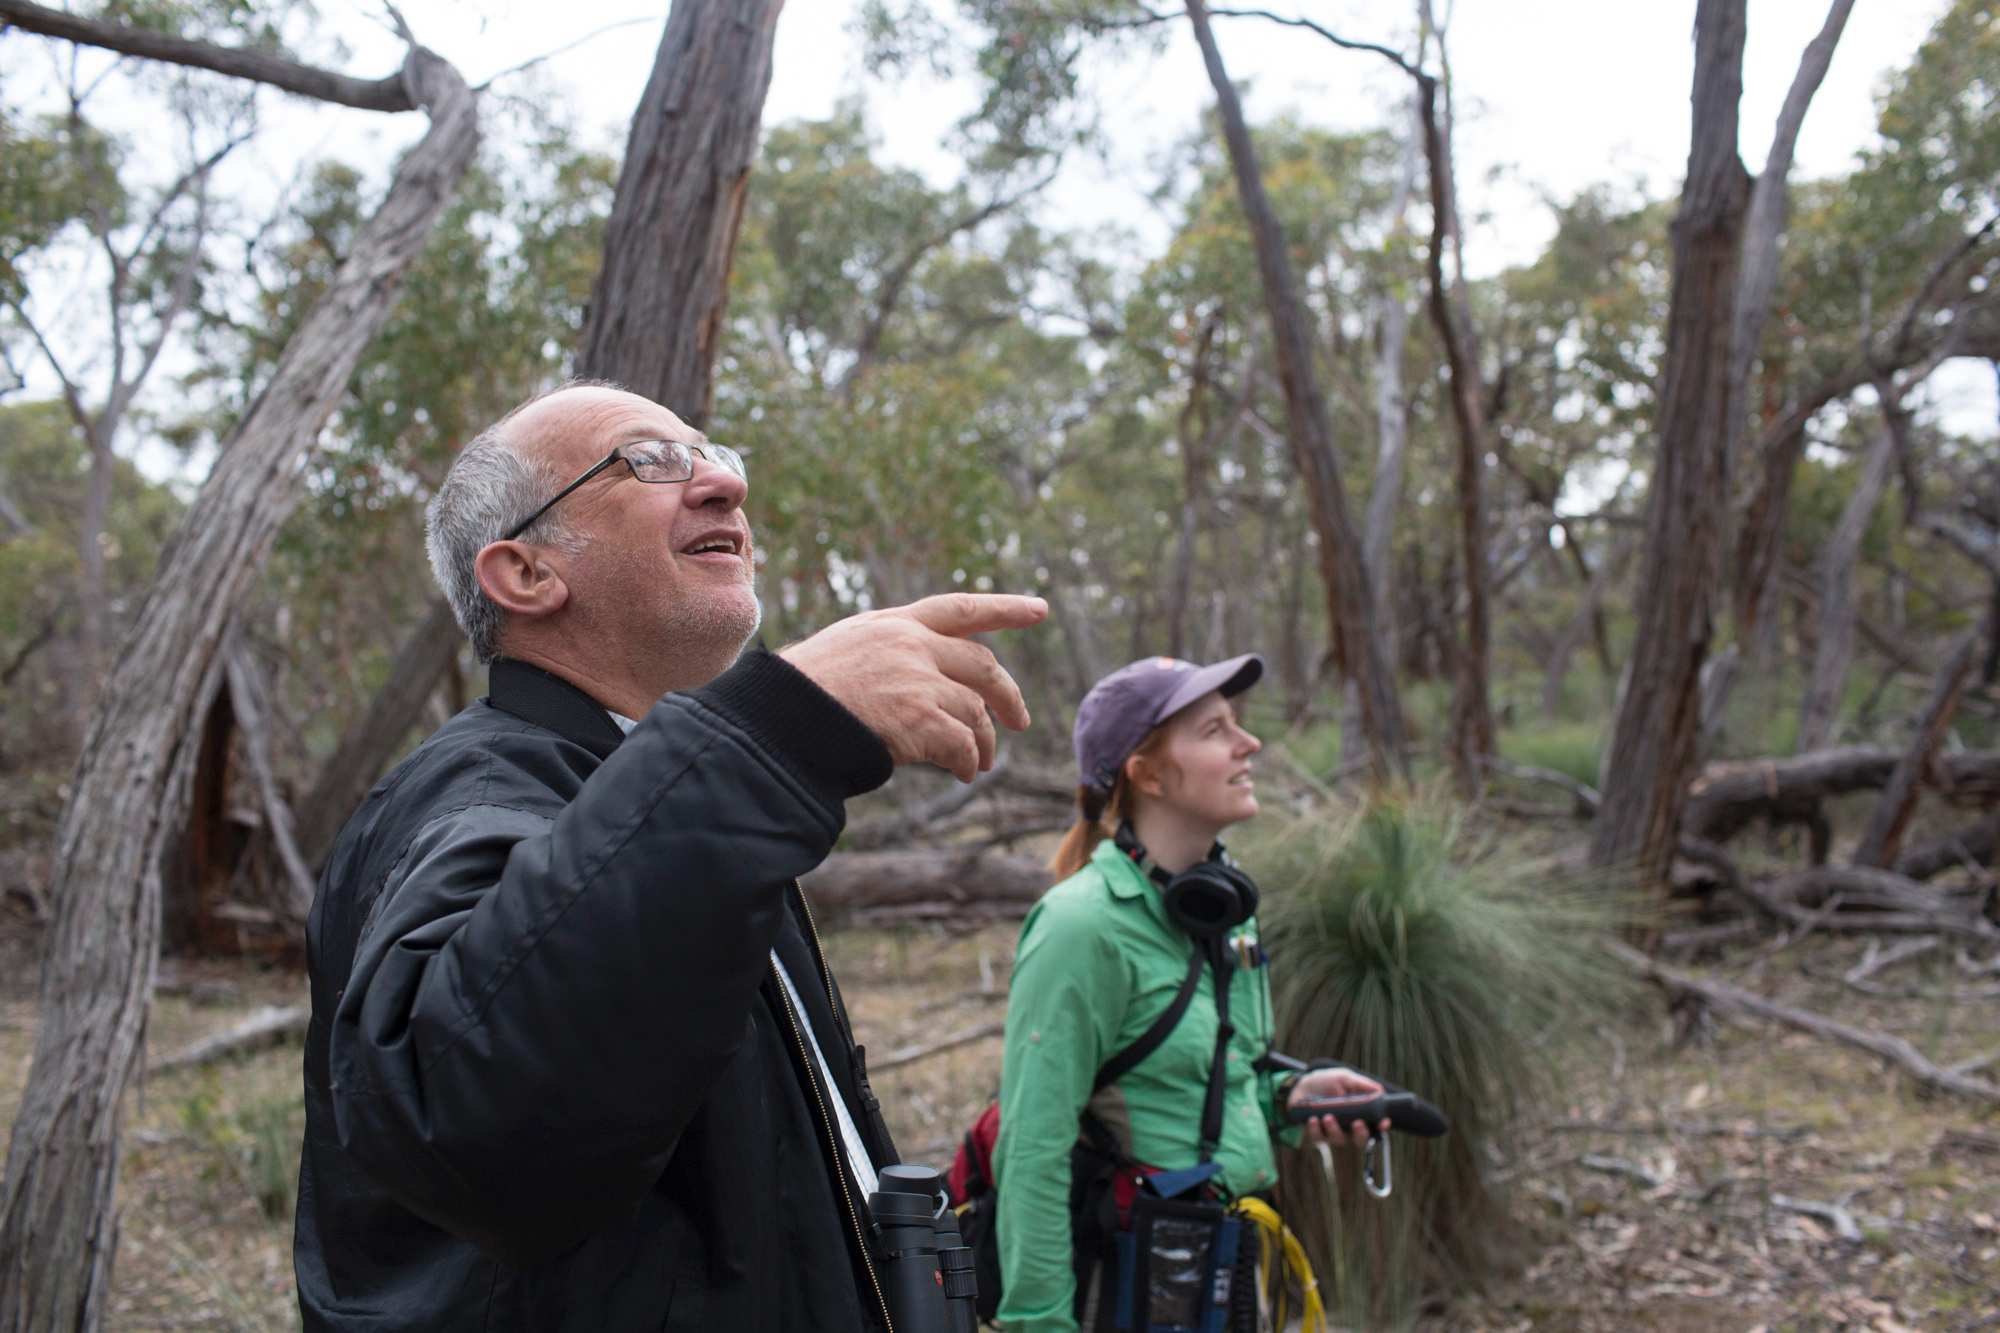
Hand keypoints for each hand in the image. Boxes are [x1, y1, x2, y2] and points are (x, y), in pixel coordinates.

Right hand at [780, 593, 1046, 781]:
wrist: (778, 718)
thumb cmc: (798, 695)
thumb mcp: (845, 651)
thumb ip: (889, 654)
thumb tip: (925, 681)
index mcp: (893, 624)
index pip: (960, 608)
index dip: (1004, 609)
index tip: (1039, 609)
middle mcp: (912, 644)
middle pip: (983, 665)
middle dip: (1007, 695)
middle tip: (1019, 720)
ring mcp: (918, 680)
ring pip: (975, 710)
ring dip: (984, 741)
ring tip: (980, 763)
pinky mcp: (920, 718)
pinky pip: (963, 743)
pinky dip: (968, 762)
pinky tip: (964, 773)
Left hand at [1287, 1067, 1389, 1148]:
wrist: (1301, 1085)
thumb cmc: (1327, 1082)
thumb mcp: (1345, 1078)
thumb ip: (1361, 1084)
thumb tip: (1380, 1091)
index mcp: (1360, 1114)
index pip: (1376, 1125)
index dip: (1382, 1126)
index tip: (1383, 1123)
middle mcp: (1349, 1127)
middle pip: (1361, 1140)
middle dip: (1361, 1134)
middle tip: (1357, 1124)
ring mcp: (1333, 1132)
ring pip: (1339, 1140)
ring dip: (1334, 1129)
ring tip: (1328, 1117)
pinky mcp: (1317, 1135)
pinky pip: (1318, 1137)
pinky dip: (1315, 1129)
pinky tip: (1313, 1119)